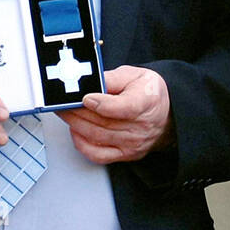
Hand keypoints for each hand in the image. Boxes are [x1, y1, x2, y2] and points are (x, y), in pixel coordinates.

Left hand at [57, 65, 173, 163]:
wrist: (167, 114)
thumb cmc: (148, 93)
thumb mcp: (134, 75)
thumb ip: (111, 78)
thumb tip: (89, 82)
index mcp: (146, 102)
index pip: (124, 108)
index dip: (102, 103)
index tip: (86, 97)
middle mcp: (141, 126)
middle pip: (103, 122)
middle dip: (77, 111)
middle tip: (62, 102)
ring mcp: (132, 143)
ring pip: (96, 136)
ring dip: (75, 124)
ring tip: (65, 112)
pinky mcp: (125, 154)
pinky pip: (98, 155)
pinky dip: (82, 144)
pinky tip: (75, 131)